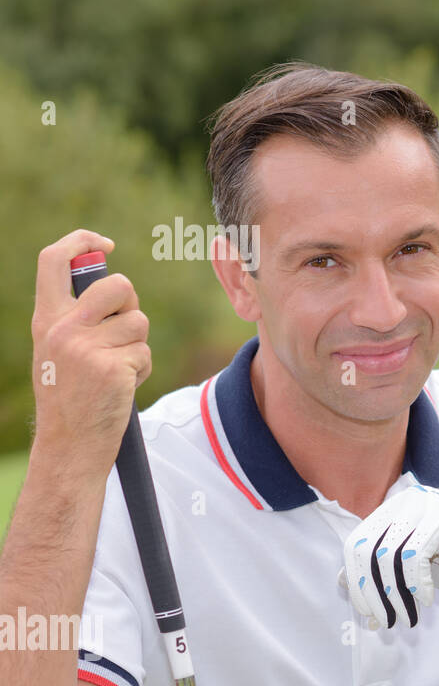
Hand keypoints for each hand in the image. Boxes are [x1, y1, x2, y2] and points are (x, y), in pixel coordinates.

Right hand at [30, 230, 149, 480]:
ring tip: (115, 368)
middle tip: (122, 331)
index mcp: (46, 319)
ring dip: (137, 345)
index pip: (54, 260)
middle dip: (131, 304)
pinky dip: (140, 369)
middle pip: (119, 286)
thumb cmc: (70, 396)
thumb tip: (115, 288)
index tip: (104, 243)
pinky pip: (144, 353)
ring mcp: (87, 347)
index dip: (81, 241)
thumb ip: (77, 318)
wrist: (70, 444)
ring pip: (139, 322)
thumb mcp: (58, 350)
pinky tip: (120, 386)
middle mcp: (63, 328)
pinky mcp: (113, 367)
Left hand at [339, 486, 438, 628]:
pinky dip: (416, 585)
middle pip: (365, 550)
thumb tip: (343, 583)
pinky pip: (415, 556)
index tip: (369, 617)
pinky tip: (428, 601)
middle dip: (370, 593)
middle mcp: (405, 501)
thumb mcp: (421, 565)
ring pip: (387, 556)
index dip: (357, 584)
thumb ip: (385, 568)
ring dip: (394, 596)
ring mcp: (426, 506)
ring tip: (407, 618)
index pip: (356, 545)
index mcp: (395, 509)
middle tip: (384, 623)